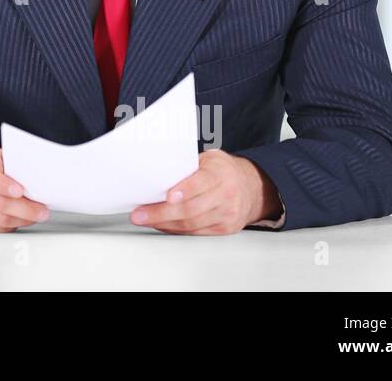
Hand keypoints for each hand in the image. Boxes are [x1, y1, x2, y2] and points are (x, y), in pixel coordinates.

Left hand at [130, 149, 279, 234]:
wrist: (251, 187)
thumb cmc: (223, 171)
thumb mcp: (209, 159)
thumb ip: (187, 165)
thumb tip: (156, 173)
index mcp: (220, 174)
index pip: (202, 182)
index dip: (185, 190)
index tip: (168, 196)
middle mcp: (226, 195)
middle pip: (192, 209)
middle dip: (162, 213)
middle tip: (140, 214)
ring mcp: (226, 214)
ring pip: (191, 224)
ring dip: (164, 223)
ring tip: (144, 219)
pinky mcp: (224, 229)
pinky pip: (196, 232)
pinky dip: (175, 229)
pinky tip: (162, 224)